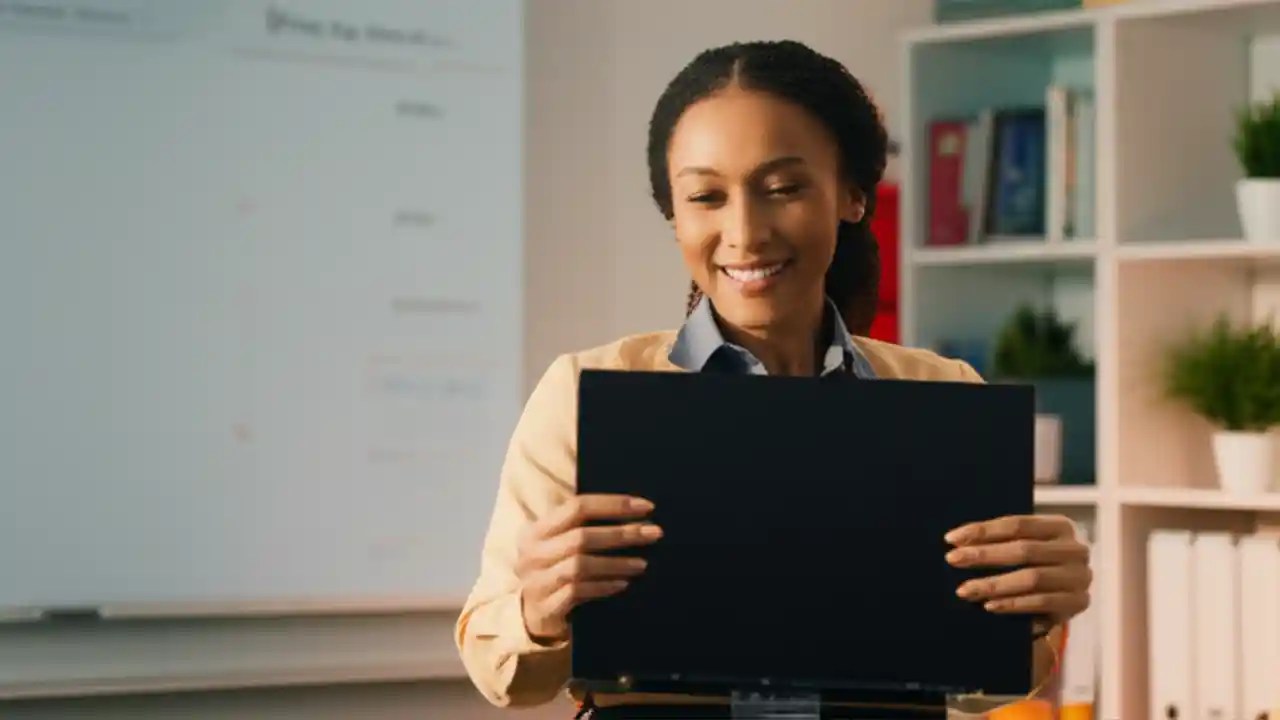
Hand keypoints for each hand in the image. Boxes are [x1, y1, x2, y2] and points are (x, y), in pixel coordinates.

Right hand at [515, 494, 662, 641]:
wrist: (532, 615)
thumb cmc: (555, 570)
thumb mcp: (560, 545)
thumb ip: (585, 527)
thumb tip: (635, 514)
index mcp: (536, 530)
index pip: (577, 507)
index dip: (614, 504)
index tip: (646, 507)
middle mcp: (531, 553)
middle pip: (581, 537)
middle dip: (621, 534)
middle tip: (653, 533)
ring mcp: (536, 581)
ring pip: (580, 565)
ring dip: (616, 563)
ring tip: (642, 563)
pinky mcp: (544, 607)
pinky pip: (578, 592)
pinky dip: (603, 586)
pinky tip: (623, 584)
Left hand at [944, 514, 1090, 631]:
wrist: (1067, 593)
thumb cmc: (1037, 562)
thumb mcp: (1026, 544)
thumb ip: (1002, 540)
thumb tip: (958, 541)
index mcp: (1061, 525)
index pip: (1017, 524)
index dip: (983, 530)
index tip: (952, 539)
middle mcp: (1075, 550)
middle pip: (1024, 550)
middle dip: (984, 555)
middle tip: (952, 560)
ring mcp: (1080, 577)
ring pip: (1032, 578)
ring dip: (994, 585)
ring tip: (965, 590)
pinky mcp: (1078, 603)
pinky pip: (1042, 603)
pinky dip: (1013, 604)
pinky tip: (989, 605)